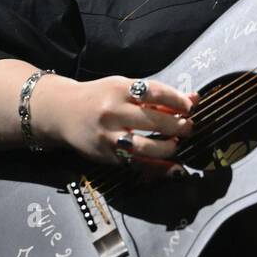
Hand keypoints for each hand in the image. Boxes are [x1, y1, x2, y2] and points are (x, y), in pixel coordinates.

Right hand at [34, 74, 198, 185]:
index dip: (178, 101)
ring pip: (146, 147)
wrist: (62, 112)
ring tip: (176, 144)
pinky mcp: (107, 156)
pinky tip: (173, 168)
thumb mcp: (124, 87)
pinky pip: (136, 165)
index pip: (156, 93)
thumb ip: (156, 94)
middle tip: (189, 128)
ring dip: (169, 148)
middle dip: (178, 126)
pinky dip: (158, 169)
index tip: (190, 106)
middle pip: (154, 121)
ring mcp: (108, 136)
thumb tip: (194, 99)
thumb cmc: (100, 97)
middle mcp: (113, 112)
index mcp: (119, 89)